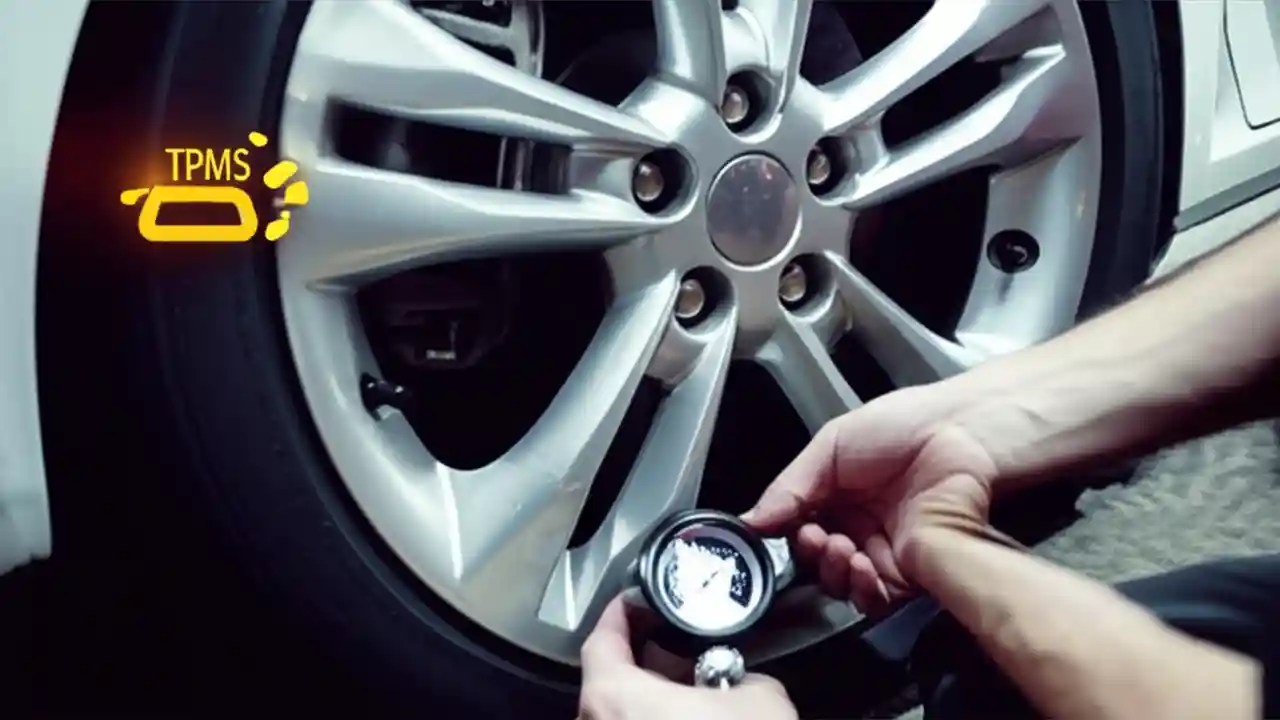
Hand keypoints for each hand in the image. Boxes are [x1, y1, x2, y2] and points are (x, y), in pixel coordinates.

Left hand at [577, 595, 797, 719]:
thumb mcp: (761, 697)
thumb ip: (741, 677)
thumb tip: (740, 684)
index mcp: (613, 697)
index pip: (601, 640)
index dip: (620, 615)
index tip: (636, 603)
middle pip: (610, 686)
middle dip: (647, 668)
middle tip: (679, 653)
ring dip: (655, 709)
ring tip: (696, 699)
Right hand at [742, 384, 999, 614]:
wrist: (957, 434)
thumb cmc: (901, 426)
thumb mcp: (830, 445)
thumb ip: (788, 487)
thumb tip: (750, 522)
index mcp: (830, 497)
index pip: (794, 531)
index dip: (784, 537)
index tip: (777, 530)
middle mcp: (854, 528)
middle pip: (813, 564)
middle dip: (809, 555)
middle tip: (815, 537)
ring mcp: (882, 552)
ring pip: (841, 585)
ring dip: (832, 573)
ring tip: (839, 547)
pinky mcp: (910, 573)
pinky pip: (877, 599)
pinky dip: (862, 589)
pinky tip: (861, 565)